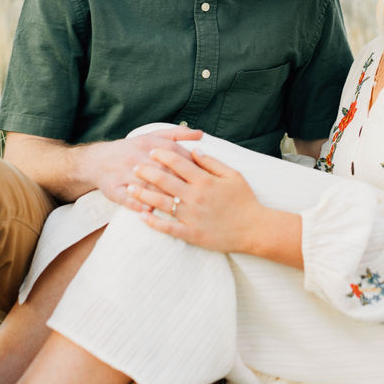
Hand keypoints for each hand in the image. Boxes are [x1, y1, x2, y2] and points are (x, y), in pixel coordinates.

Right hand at [81, 127, 201, 206]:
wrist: (98, 160)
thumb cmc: (132, 149)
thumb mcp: (152, 136)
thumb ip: (177, 134)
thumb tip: (200, 134)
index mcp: (149, 143)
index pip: (175, 153)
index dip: (191, 163)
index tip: (205, 174)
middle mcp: (138, 157)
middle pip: (163, 170)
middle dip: (180, 181)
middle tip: (197, 193)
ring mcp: (124, 173)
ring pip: (147, 186)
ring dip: (162, 195)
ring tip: (179, 205)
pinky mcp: (114, 189)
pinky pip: (127, 198)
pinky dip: (138, 204)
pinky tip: (150, 209)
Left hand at [126, 147, 268, 254]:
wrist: (254, 229)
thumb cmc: (245, 200)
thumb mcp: (233, 175)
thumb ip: (212, 162)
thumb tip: (194, 150)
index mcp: (205, 180)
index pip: (178, 163)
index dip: (162, 155)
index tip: (151, 151)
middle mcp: (195, 196)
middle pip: (164, 181)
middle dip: (146, 172)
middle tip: (133, 166)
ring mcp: (191, 216)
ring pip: (161, 203)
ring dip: (143, 195)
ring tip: (129, 188)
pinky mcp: (191, 233)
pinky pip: (167, 227)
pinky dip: (153, 222)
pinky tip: (141, 216)